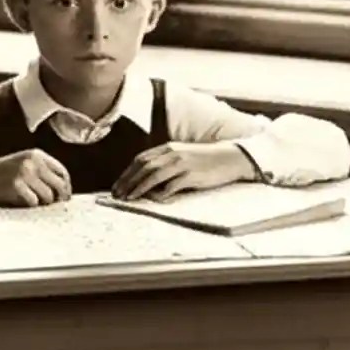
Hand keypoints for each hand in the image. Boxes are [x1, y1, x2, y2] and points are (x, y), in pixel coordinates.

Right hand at [0, 149, 72, 206]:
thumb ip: (41, 172)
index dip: (66, 186)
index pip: (62, 172)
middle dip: (59, 198)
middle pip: (60, 185)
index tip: (63, 197)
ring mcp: (25, 173)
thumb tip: (63, 192)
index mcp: (36, 154)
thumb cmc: (0, 174)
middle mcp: (33, 162)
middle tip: (53, 206)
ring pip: (48, 196)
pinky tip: (20, 201)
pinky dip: (29, 205)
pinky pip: (34, 202)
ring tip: (30, 201)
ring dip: (42, 203)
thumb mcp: (23, 164)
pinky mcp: (17, 185)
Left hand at [111, 141, 255, 201]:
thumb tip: (147, 181)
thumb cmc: (206, 160)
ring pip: (154, 175)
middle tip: (118, 195)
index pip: (141, 159)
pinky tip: (153, 201)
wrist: (231, 157)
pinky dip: (161, 193)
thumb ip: (166, 164)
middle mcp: (172, 153)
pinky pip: (172, 185)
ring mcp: (182, 163)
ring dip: (139, 187)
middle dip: (128, 181)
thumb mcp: (182, 157)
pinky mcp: (192, 175)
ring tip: (129, 198)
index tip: (118, 186)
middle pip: (144, 167)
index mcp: (168, 148)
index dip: (127, 173)